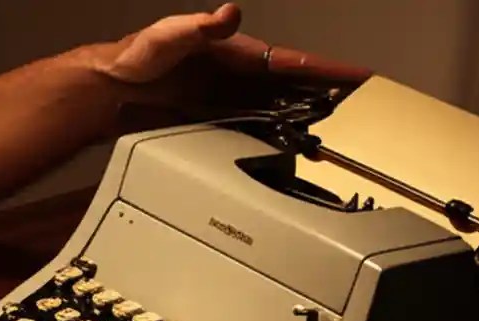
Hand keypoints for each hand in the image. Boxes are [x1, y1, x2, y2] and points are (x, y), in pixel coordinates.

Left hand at [84, 3, 370, 124]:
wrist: (112, 88)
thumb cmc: (137, 55)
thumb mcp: (170, 35)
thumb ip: (201, 27)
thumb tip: (229, 13)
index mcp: (237, 53)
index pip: (291, 62)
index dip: (326, 70)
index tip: (359, 77)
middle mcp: (238, 75)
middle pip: (294, 88)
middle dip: (330, 97)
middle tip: (366, 110)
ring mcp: (229, 98)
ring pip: (279, 110)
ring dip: (307, 121)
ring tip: (339, 136)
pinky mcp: (215, 119)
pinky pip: (254, 128)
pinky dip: (275, 138)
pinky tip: (293, 150)